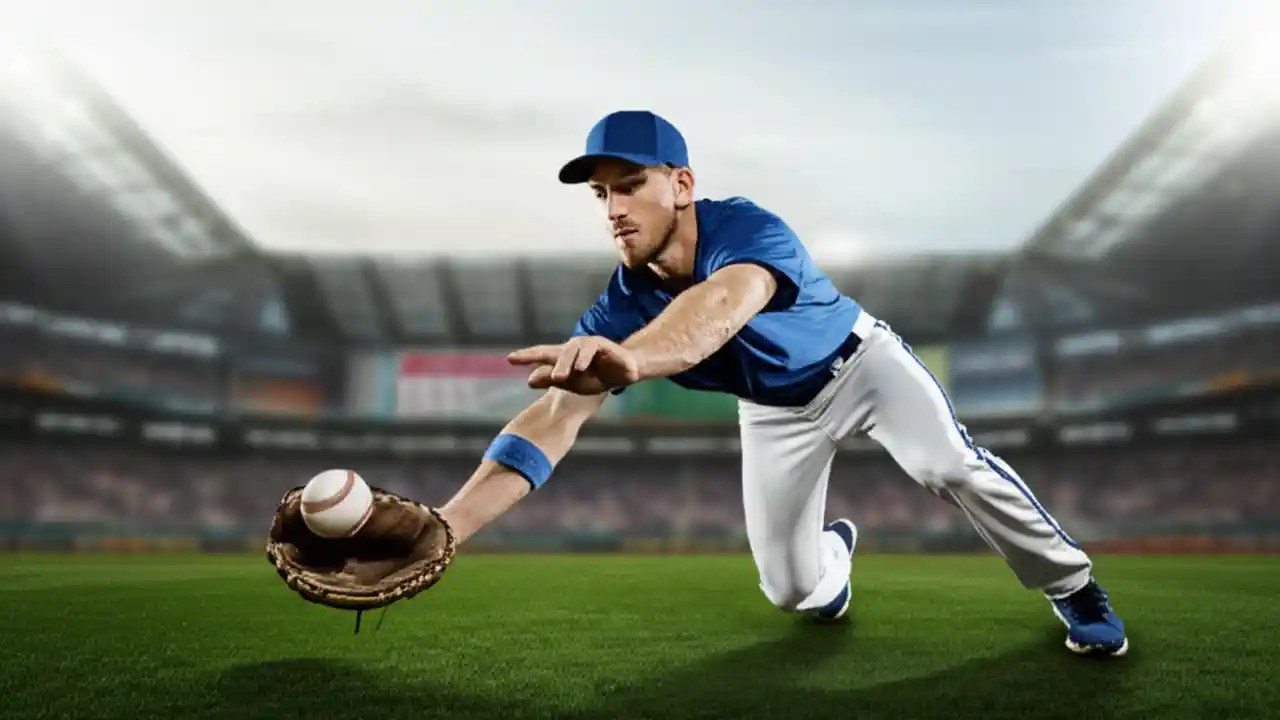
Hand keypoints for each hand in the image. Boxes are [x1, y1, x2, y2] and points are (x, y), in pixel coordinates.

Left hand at [507, 336, 641, 393]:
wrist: (627, 372)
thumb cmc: (598, 376)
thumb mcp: (574, 383)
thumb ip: (552, 380)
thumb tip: (528, 380)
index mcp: (564, 357)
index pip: (542, 354)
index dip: (526, 356)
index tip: (509, 359)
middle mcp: (574, 348)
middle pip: (557, 352)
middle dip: (550, 363)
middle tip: (547, 379)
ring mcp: (589, 344)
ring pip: (573, 349)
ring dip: (566, 363)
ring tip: (559, 378)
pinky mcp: (604, 344)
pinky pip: (593, 348)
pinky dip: (585, 358)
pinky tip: (581, 368)